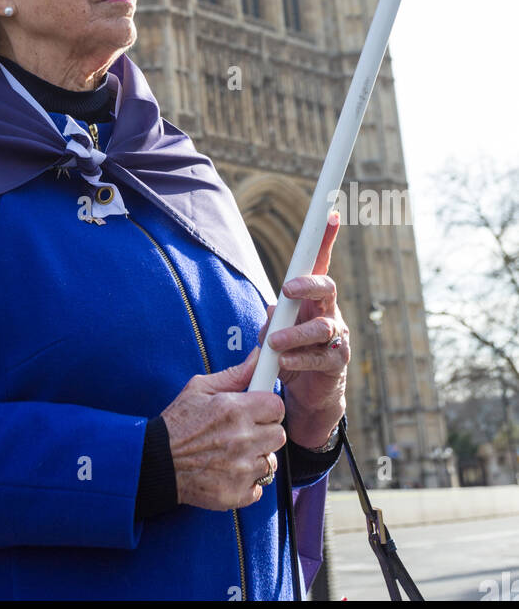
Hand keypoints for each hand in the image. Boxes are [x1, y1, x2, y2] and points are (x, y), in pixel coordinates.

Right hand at [160, 346, 285, 510]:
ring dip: (256, 458)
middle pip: (279, 435)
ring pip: (270, 462)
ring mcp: (241, 469)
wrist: (157, 462)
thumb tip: (257, 358)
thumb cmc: (177, 423)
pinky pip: (260, 487)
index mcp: (235, 410)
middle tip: (246, 433)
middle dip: (265, 432)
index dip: (268, 408)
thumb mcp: (199, 389)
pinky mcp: (237, 494)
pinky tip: (230, 472)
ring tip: (234, 454)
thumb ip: (234, 375)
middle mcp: (242, 439)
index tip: (258, 411)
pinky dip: (248, 483)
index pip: (277, 407)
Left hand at [258, 210, 349, 448]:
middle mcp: (329, 311)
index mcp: (313, 299)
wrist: (307, 394)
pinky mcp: (337, 362)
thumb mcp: (277, 330)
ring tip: (275, 342)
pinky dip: (300, 358)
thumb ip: (275, 317)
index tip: (329, 214)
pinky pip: (320, 356)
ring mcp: (337, 336)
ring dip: (295, 333)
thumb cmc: (291, 353)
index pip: (319, 265)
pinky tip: (285, 361)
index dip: (325, 240)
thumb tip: (273, 310)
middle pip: (327, 288)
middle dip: (308, 284)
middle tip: (286, 290)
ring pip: (321, 326)